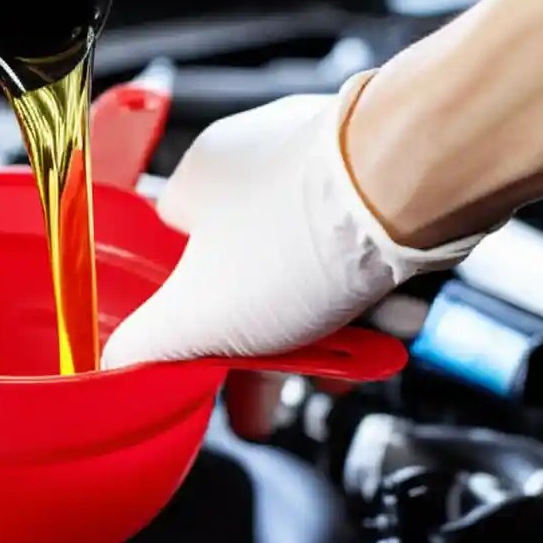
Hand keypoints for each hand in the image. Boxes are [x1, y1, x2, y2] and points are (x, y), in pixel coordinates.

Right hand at [101, 76, 485, 429]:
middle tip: (285, 383)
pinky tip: (387, 326)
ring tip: (351, 360)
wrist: (423, 181)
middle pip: (250, 271)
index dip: (190, 317)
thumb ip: (146, 344)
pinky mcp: (385, 169)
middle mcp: (256, 158)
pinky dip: (373, 293)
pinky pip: (365, 246)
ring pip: (313, 264)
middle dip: (271, 340)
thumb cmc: (308, 231)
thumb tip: (119, 362)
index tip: (208, 360)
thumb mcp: (199, 316)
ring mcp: (322, 159)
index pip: (171, 256)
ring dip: (329, 325)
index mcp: (195, 180)